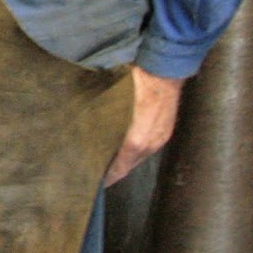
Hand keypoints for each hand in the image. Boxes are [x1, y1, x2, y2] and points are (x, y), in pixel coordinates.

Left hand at [104, 67, 184, 185]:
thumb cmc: (133, 82)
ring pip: (140, 156)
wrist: (163, 69)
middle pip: (129, 165)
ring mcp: (160, 138)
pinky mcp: (165, 130)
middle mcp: (150, 144)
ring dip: (126, 159)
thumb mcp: (110, 102)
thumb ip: (100, 120)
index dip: (108, 177)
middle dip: (115, 169)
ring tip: (110, 157)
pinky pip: (148, 146)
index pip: (119, 169)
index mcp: (135, 141)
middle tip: (98, 169)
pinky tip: (127, 143)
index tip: (96, 182)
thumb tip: (86, 129)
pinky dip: (136, 149)